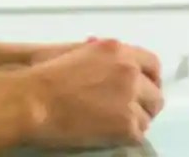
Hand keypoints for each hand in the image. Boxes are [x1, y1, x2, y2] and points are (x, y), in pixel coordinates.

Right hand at [18, 39, 164, 147]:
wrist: (34, 101)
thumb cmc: (45, 76)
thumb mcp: (77, 52)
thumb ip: (99, 54)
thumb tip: (105, 56)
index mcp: (118, 50)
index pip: (152, 64)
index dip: (150, 79)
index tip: (144, 89)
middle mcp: (129, 71)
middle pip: (155, 92)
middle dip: (146, 103)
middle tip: (132, 112)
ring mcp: (130, 98)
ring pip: (148, 116)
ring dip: (136, 121)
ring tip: (118, 126)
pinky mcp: (126, 124)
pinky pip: (138, 134)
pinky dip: (127, 137)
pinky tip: (112, 136)